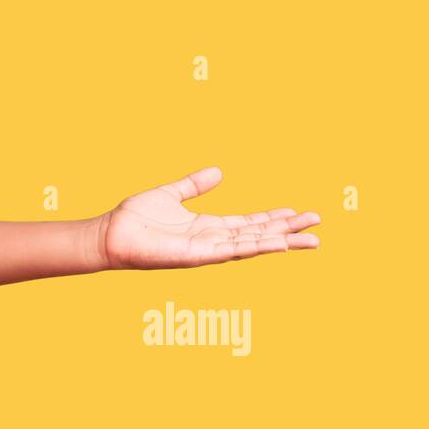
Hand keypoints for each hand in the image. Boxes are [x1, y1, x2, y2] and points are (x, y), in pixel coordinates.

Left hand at [99, 166, 319, 269]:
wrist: (110, 234)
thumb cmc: (136, 219)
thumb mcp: (172, 194)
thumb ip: (194, 185)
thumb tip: (219, 171)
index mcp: (208, 227)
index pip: (250, 224)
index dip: (274, 218)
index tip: (298, 212)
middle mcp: (212, 241)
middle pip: (260, 236)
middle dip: (289, 231)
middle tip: (319, 225)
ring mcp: (206, 251)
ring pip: (253, 246)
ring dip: (282, 242)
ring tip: (311, 240)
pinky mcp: (196, 256)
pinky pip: (231, 252)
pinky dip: (256, 248)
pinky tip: (277, 245)